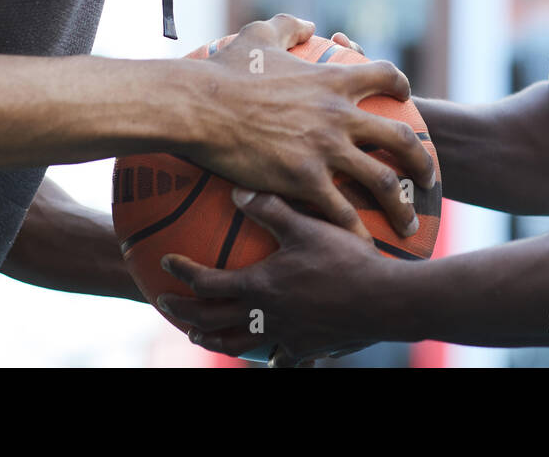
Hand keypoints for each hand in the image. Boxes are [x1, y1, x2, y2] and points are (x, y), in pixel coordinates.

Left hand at [158, 188, 397, 364]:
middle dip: (184, 311)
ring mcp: (285, 336)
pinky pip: (284, 358)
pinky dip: (273, 358)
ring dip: (214, 340)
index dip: (183, 273)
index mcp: (259, 285)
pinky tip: (274, 357)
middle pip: (212, 319)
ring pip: (238, 344)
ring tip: (201, 336)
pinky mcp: (309, 348)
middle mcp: (265, 315)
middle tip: (166, 305)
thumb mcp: (307, 227)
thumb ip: (271, 208)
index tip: (166, 264)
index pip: (206, 282)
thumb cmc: (345, 260)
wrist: (383, 302)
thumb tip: (237, 189)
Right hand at [187, 14, 436, 241]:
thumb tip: (308, 23)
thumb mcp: (257, 35)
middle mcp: (340, 115)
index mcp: (334, 81)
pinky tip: (363, 247)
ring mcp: (326, 149)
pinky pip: (342, 211)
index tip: (407, 98)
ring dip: (401, 205)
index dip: (401, 85)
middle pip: (400, 138)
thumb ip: (288, 26)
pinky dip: (357, 231)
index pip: (386, 76)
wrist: (200, 108)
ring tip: (408, 224)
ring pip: (382, 181)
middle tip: (430, 179)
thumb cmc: (223, 72)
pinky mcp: (305, 180)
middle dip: (423, 160)